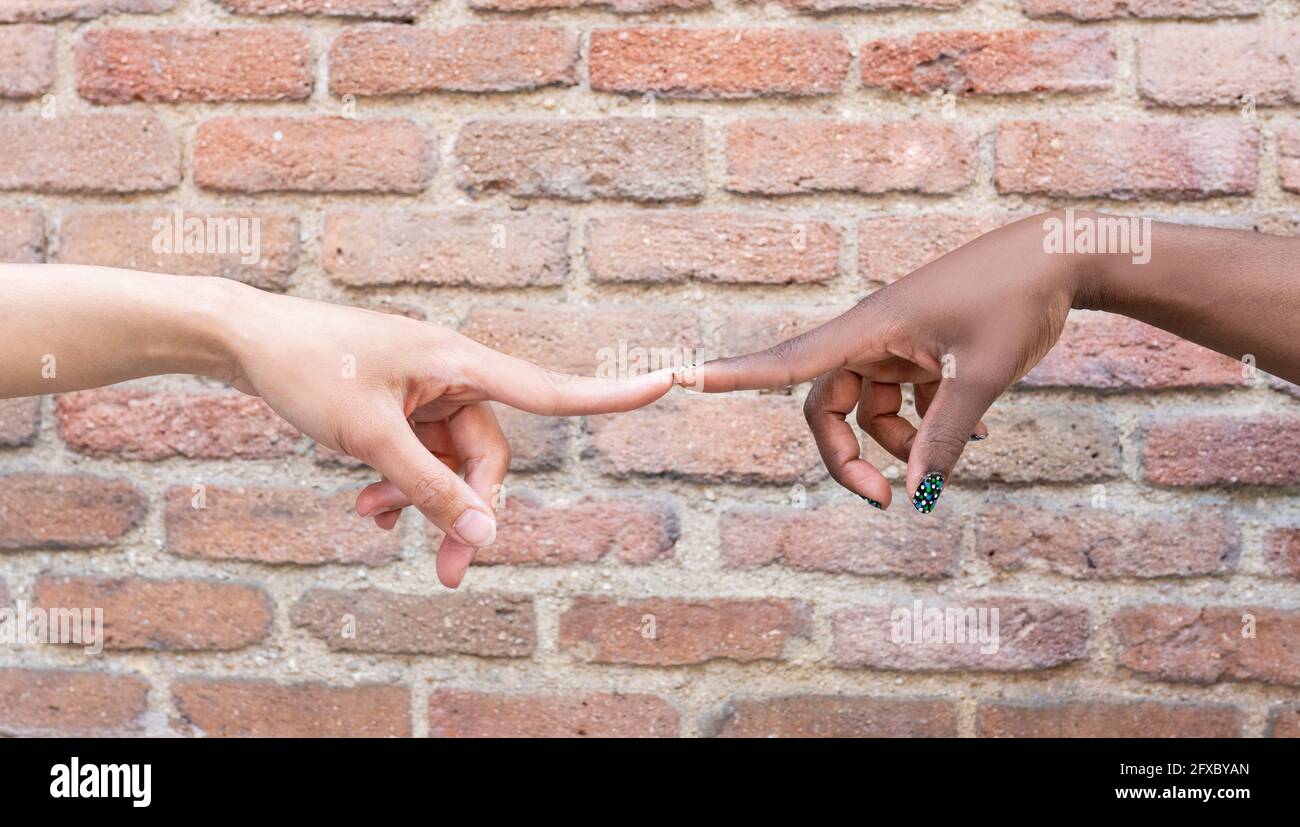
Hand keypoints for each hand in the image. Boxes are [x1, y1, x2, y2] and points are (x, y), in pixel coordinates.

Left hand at [223, 286, 673, 586]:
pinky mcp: (403, 403)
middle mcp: (454, 374)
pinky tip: (366, 504)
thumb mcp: (370, 439)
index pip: (550, 390)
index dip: (612, 395)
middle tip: (447, 573)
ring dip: (421, 500)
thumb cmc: (309, 371)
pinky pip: (421, 454)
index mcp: (460, 363)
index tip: (669, 380)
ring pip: (451, 462)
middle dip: (467, 510)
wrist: (248, 341)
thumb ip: (429, 489)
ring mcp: (428, 389)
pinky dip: (401, 483)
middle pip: (489, 455)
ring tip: (370, 518)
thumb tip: (486, 533)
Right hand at [681, 212, 1081, 512]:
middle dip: (848, 455)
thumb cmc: (1019, 300)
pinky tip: (969, 437)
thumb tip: (914, 490)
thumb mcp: (983, 375)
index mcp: (871, 326)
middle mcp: (872, 334)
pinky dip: (926, 423)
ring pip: (870, 407)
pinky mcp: (922, 346)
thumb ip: (944, 436)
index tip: (682, 377)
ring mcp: (897, 340)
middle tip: (885, 501)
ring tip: (948, 460)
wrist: (1062, 254)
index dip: (736, 375)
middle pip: (828, 404)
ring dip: (898, 443)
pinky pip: (904, 397)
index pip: (790, 360)